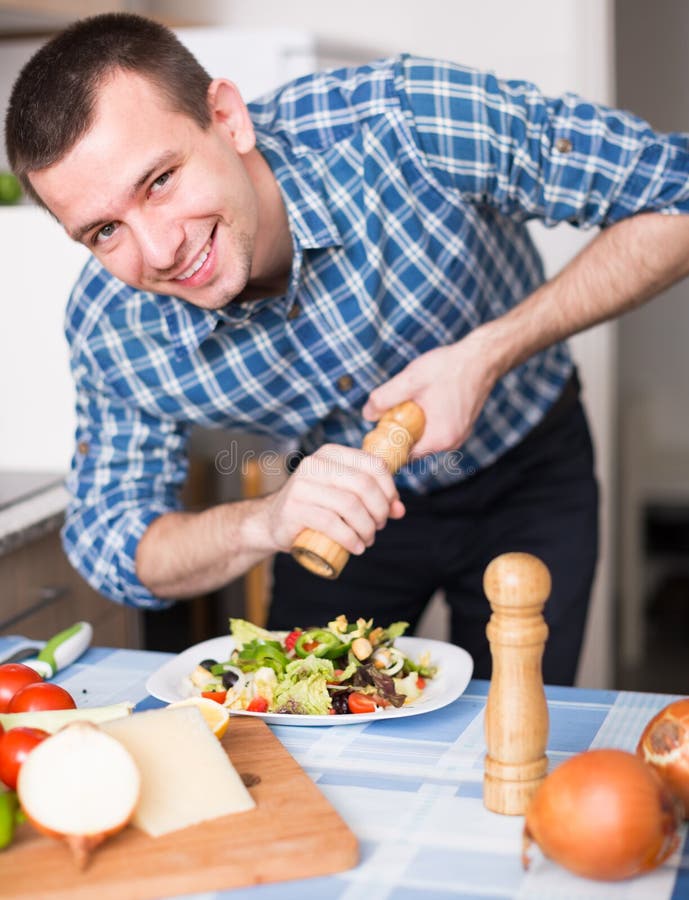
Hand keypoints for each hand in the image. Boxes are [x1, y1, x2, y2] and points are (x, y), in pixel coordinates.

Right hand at [264, 444, 405, 554]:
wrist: (272, 522)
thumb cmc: (315, 506)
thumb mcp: (342, 493)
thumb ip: (371, 496)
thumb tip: (400, 510)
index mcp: (331, 453)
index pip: (373, 465)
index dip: (389, 489)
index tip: (391, 509)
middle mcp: (315, 463)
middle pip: (364, 485)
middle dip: (379, 510)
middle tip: (378, 527)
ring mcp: (302, 485)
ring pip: (350, 506)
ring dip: (366, 528)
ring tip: (367, 540)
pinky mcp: (294, 509)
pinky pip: (332, 524)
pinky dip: (350, 539)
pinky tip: (356, 547)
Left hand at [361, 331, 498, 457]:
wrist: (482, 356)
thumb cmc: (450, 367)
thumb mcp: (410, 381)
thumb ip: (385, 398)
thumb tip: (366, 414)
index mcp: (440, 438)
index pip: (405, 457)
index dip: (387, 447)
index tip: (375, 434)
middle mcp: (452, 442)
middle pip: (415, 449)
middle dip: (398, 435)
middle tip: (384, 417)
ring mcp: (459, 434)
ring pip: (425, 439)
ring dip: (411, 427)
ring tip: (401, 407)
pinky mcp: (462, 425)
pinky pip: (436, 430)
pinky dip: (424, 422)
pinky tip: (419, 404)